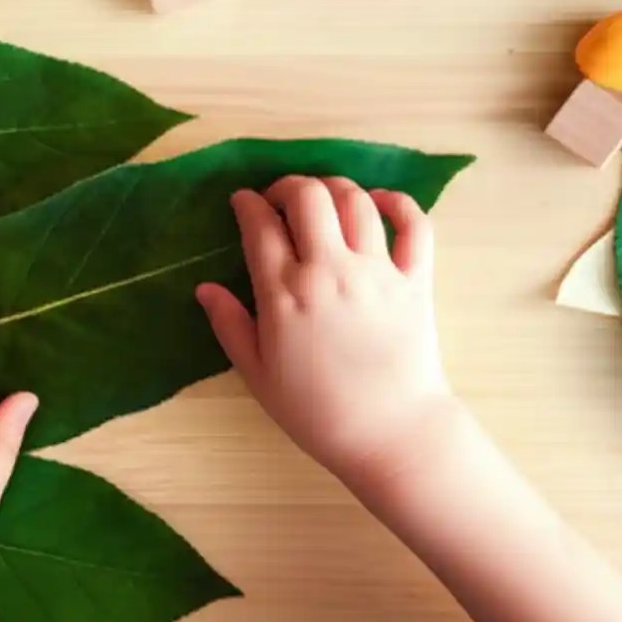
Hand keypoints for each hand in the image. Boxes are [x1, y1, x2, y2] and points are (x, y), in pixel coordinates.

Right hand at [197, 177, 455, 481]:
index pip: (260, 225)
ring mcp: (378, 271)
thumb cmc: (318, 413)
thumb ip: (231, 326)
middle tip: (280, 200)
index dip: (247, 204)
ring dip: (333, 188)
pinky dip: (398, 203)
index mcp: (285, 294)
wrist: (390, 434)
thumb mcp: (259, 376)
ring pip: (355, 201)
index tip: (243, 203)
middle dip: (287, 186)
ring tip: (323, 200)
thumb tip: (205, 287)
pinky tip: (380, 202)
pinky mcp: (416, 280)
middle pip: (307, 196)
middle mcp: (330, 270)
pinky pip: (414, 225)